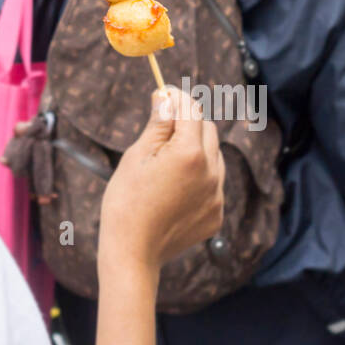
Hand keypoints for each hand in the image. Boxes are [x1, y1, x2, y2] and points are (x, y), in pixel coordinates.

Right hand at [98, 85, 224, 273]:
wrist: (132, 251)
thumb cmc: (127, 199)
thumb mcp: (137, 154)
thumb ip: (158, 123)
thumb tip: (165, 95)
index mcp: (190, 153)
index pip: (191, 110)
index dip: (176, 97)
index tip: (162, 94)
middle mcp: (212, 172)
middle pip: (207, 129)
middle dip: (187, 121)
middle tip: (161, 125)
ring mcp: (217, 195)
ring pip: (214, 155)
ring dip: (195, 148)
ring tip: (166, 161)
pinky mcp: (217, 214)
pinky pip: (213, 183)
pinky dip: (198, 176)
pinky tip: (173, 187)